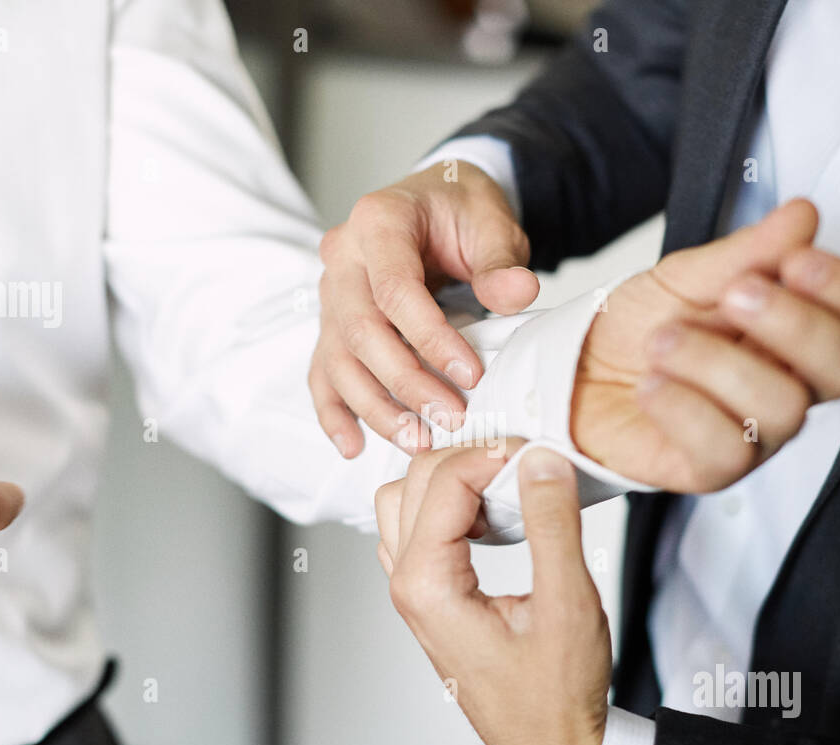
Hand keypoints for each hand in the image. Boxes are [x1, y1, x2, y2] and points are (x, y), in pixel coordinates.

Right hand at [311, 161, 539, 456]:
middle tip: (451, 418)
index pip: (395, 290)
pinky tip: (354, 446)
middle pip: (361, 332)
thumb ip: (501, 261)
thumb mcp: (492, 224)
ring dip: (376, 408)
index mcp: (377, 221)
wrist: (440, 203)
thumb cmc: (462, 212)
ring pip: (339, 360)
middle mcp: (342, 258)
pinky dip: (335, 413)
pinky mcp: (332, 326)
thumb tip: (517, 293)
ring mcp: (331, 295)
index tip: (471, 375)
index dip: (432, 339)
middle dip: (406, 383)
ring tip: (418, 441)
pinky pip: (322, 373)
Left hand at [375, 444, 609, 744]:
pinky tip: (494, 519)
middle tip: (527, 464)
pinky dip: (450, 508)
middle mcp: (408, 585)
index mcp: (428, 586)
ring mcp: (414, 593)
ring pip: (406, 502)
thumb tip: (541, 461)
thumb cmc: (555, 695)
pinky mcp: (430, 598)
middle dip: (470, 458)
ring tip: (508, 488)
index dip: (494, 454)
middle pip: (414, 481)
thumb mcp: (567, 604)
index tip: (541, 455)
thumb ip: (553, 525)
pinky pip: (418, 530)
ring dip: (452, 481)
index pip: (444, 481)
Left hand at [572, 199, 839, 489]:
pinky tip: (653, 383)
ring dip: (717, 363)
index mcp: (794, 332)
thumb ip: (745, 251)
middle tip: (736, 295)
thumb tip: (800, 216)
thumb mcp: (686, 275)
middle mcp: (787, 384)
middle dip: (795, 324)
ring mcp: (755, 432)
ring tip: (663, 341)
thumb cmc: (637, 328)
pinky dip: (683, 407)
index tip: (796, 260)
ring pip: (783, 408)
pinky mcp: (711, 468)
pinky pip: (726, 450)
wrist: (575, 370)